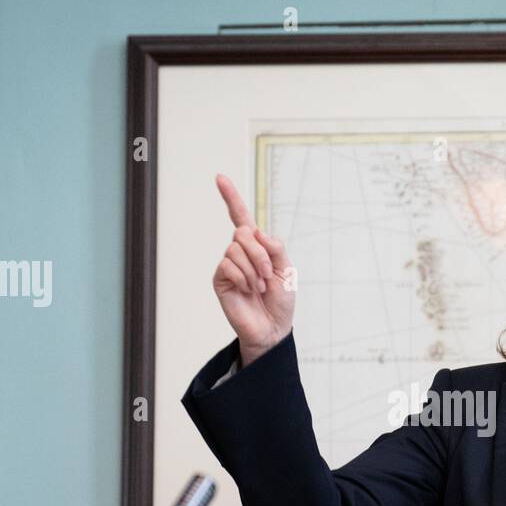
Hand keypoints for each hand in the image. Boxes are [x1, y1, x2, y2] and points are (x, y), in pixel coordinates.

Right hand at [211, 173, 294, 364]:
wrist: (273, 328)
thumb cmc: (280, 301)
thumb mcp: (287, 271)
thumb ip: (275, 248)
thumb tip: (257, 232)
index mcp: (258, 247)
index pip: (241, 217)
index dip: (231, 198)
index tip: (219, 178)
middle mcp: (240, 252)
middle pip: (242, 233)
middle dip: (260, 253)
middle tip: (268, 275)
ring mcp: (228, 265)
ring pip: (235, 249)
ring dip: (254, 269)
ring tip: (259, 287)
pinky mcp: (220, 279)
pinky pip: (228, 265)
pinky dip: (243, 277)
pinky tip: (248, 291)